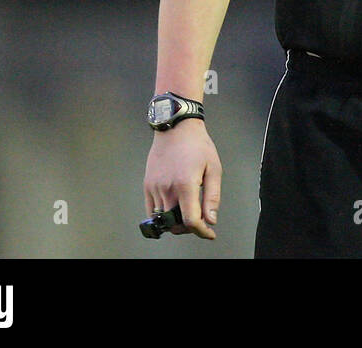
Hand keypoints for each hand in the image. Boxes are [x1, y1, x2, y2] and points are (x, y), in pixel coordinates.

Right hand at [143, 119, 222, 238]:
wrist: (176, 128)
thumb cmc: (197, 145)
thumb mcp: (214, 168)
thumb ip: (213, 197)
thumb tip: (211, 220)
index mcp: (185, 185)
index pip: (190, 220)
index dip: (201, 231)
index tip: (209, 233)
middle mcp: (166, 189)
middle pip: (175, 224)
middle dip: (189, 228)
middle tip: (201, 222)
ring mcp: (154, 188)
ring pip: (162, 220)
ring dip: (176, 223)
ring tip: (188, 213)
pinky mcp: (147, 185)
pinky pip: (151, 211)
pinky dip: (162, 216)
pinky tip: (174, 209)